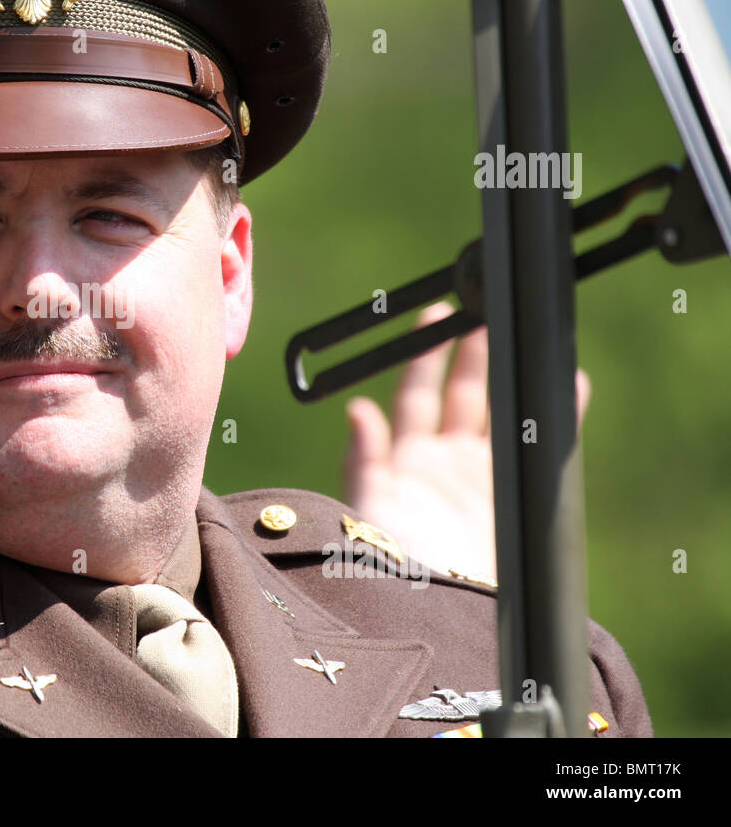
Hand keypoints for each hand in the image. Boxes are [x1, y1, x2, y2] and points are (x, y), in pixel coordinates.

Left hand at [343, 303, 590, 581]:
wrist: (433, 617)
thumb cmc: (386, 570)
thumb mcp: (366, 513)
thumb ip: (363, 461)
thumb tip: (357, 407)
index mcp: (403, 458)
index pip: (415, 392)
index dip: (425, 355)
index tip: (436, 316)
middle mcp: (440, 462)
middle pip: (460, 393)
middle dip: (472, 353)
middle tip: (486, 311)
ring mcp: (477, 478)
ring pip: (499, 413)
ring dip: (513, 378)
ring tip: (529, 339)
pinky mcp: (510, 497)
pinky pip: (538, 448)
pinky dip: (558, 416)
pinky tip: (572, 387)